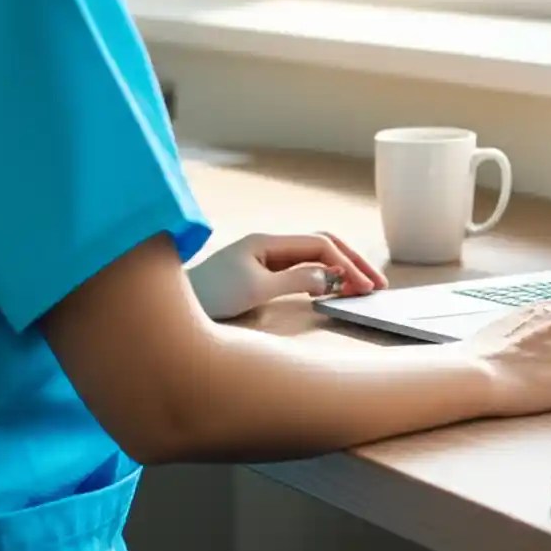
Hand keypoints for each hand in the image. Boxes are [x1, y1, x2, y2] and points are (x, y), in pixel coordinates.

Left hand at [188, 232, 388, 318]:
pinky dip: (324, 277)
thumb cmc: (210, 296)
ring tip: (363, 288)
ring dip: (341, 269)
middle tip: (377, 285)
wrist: (172, 308)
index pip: (319, 245)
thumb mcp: (255, 290)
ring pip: (315, 256)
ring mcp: (267, 258)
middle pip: (322, 244)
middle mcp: (270, 245)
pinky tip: (333, 290)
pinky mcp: (263, 273)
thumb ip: (295, 281)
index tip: (363, 287)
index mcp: (268, 242)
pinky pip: (303, 268)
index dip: (345, 264)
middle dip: (352, 262)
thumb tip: (330, 278)